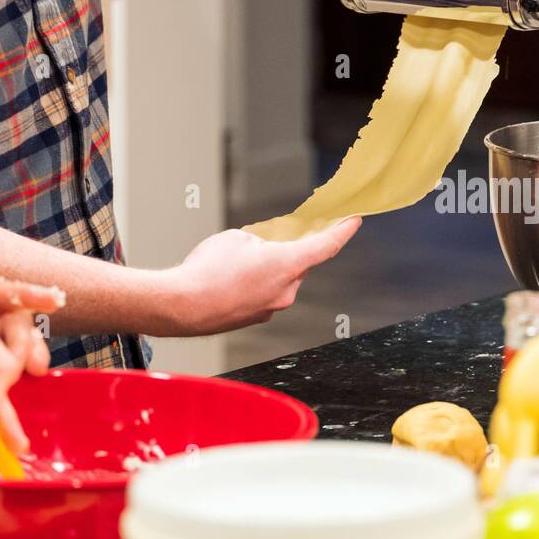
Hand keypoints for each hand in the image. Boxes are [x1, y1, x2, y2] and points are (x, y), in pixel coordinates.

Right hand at [159, 217, 361, 335]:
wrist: (183, 305)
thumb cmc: (209, 269)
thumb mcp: (238, 238)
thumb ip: (260, 242)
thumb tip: (264, 252)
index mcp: (287, 265)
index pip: (325, 246)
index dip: (343, 231)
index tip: (355, 221)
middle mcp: (286, 290)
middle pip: (298, 263)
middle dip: (287, 250)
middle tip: (270, 238)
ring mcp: (271, 308)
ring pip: (279, 279)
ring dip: (266, 268)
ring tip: (235, 262)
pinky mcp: (255, 317)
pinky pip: (263, 293)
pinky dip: (253, 283)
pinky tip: (229, 278)